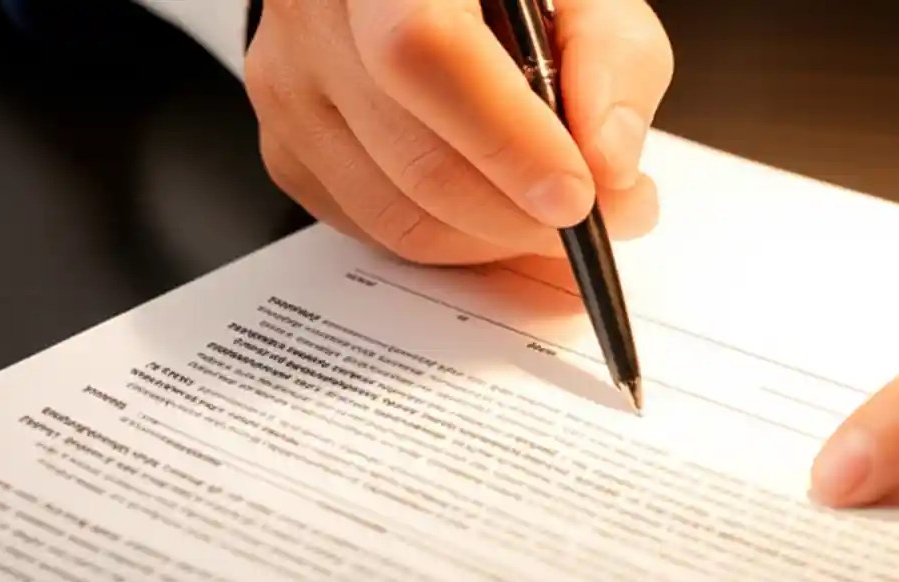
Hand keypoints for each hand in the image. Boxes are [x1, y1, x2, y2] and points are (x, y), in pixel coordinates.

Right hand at [243, 0, 672, 264]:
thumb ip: (612, 65)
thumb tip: (608, 166)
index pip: (424, 53)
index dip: (506, 140)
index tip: (577, 196)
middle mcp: (317, 15)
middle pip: (416, 157)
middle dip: (525, 217)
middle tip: (603, 220)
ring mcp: (287, 87)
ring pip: (398, 216)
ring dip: (498, 241)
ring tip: (557, 217)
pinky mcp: (285, 150)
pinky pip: (377, 233)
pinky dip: (454, 243)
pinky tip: (496, 210)